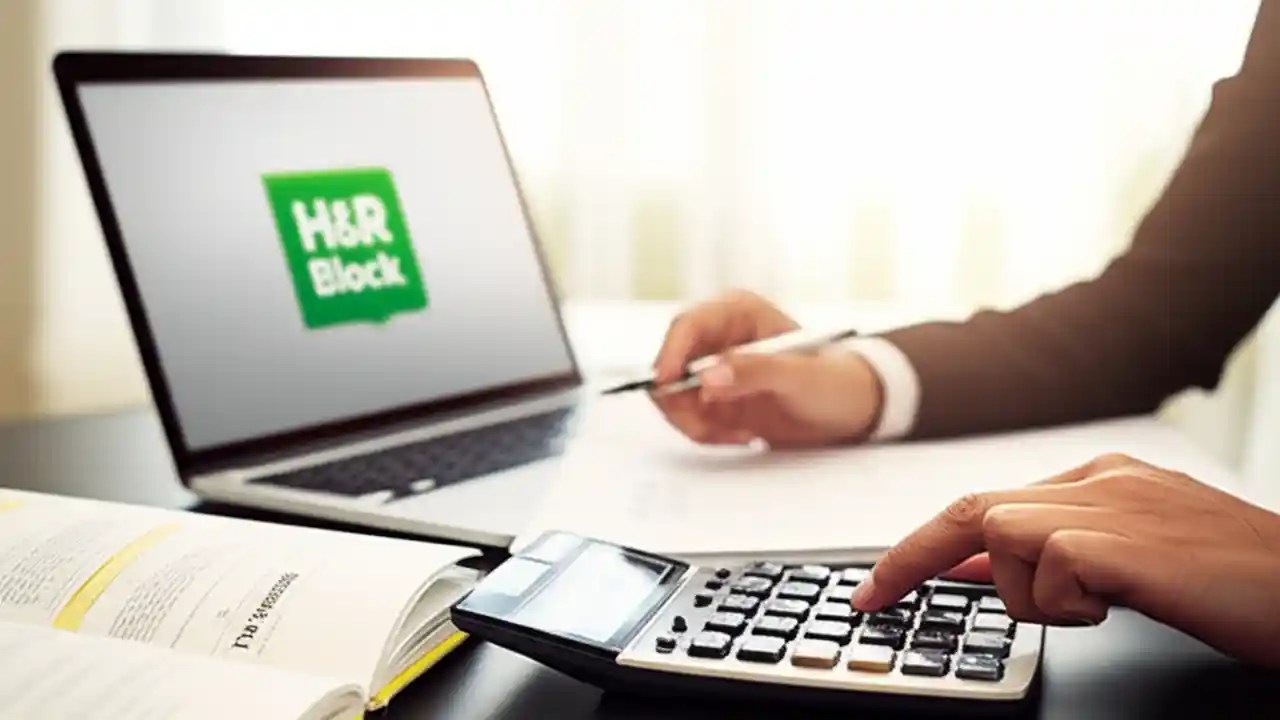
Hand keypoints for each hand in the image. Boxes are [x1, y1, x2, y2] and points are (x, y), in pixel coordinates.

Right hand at [650, 290, 883, 447]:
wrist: (847, 410)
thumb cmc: (833, 382)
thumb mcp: (800, 376)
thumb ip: (756, 372)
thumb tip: (709, 378)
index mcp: (738, 313)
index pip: (688, 326)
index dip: (670, 355)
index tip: (667, 385)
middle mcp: (718, 338)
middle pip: (670, 364)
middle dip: (682, 401)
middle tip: (710, 428)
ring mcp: (712, 370)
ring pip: (673, 396)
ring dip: (697, 423)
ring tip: (740, 434)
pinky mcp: (713, 399)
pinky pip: (688, 418)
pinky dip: (709, 433)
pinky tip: (744, 435)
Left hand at [851, 453, 1279, 665]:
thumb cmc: (1234, 580)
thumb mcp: (1131, 562)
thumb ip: (1060, 560)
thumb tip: (987, 573)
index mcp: (1102, 481)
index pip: (990, 504)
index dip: (929, 543)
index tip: (886, 579)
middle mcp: (1101, 482)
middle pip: (972, 508)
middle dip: (912, 557)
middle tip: (872, 597)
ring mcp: (1114, 505)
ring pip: (1001, 531)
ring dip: (1025, 591)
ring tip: (1090, 609)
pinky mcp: (1127, 540)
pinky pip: (1049, 564)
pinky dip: (1064, 601)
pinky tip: (1115, 606)